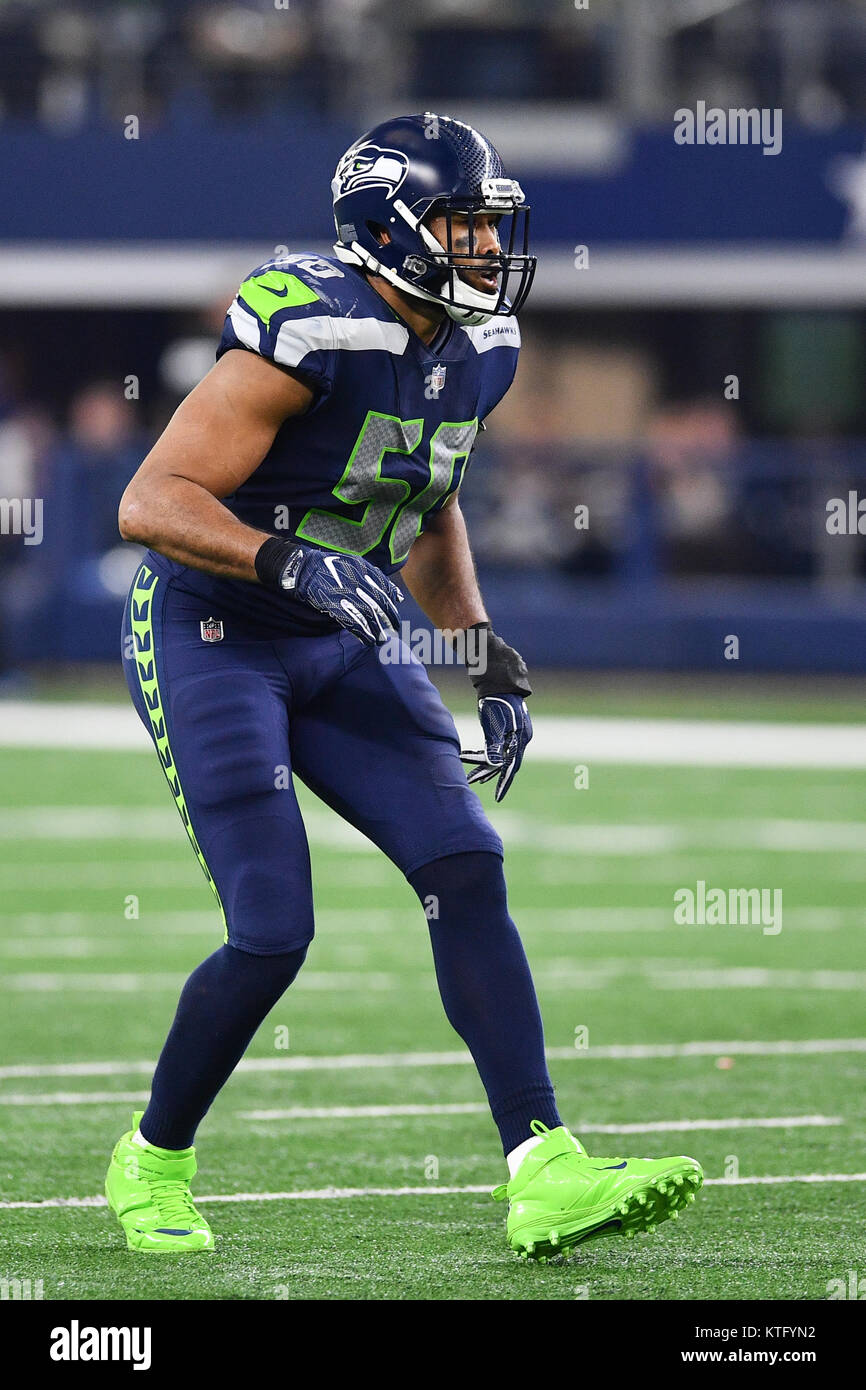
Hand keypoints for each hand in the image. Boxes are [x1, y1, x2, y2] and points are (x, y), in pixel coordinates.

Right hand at [281, 546, 402, 645]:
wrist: (305, 569)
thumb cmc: (331, 568)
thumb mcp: (355, 565)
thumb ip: (377, 579)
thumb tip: (398, 596)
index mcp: (363, 569)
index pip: (384, 589)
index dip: (391, 605)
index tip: (395, 617)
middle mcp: (356, 580)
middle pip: (378, 603)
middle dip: (388, 619)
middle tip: (394, 630)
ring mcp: (345, 592)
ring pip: (367, 614)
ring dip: (377, 629)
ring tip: (382, 639)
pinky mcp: (334, 604)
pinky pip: (352, 621)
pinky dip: (362, 632)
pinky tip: (369, 641)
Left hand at [460, 693, 531, 801]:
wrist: (500, 682)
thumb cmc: (498, 701)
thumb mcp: (495, 723)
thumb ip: (495, 745)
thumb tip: (494, 765)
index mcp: (520, 739)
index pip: (512, 766)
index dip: (504, 782)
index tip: (497, 797)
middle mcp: (519, 740)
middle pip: (504, 764)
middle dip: (489, 775)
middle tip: (473, 783)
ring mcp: (513, 736)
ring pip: (498, 757)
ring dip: (484, 766)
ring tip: (471, 777)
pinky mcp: (504, 732)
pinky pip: (495, 748)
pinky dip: (484, 755)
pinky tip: (473, 760)